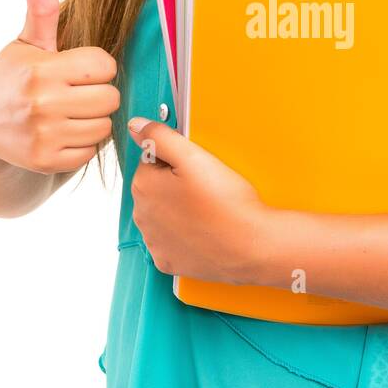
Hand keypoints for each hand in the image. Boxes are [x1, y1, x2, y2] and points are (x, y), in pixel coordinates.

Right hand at [0, 0, 120, 173]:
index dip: (97, 65)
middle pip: (110, 97)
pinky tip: (64, 133)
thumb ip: (40, 9)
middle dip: (99, 93)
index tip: (79, 69)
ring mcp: (45, 135)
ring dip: (93, 119)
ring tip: (71, 112)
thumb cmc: (13, 77)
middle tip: (77, 92)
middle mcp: (42, 103)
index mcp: (41, 70)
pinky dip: (82, 144)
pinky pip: (91, 151)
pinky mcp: (46, 160)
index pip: (104, 64)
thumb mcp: (26, 43)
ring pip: (104, 126)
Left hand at [127, 117, 269, 283]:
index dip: (177, 161)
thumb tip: (135, 125)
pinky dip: (183, 236)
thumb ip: (159, 136)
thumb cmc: (226, 203)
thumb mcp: (193, 157)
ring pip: (162, 215)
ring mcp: (154, 241)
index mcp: (143, 186)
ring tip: (207, 210)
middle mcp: (141, 216)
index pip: (152, 160)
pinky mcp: (167, 261)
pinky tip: (203, 230)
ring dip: (178, 210)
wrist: (251, 245)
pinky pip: (170, 241)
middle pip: (156, 188)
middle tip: (206, 190)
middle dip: (175, 185)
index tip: (197, 170)